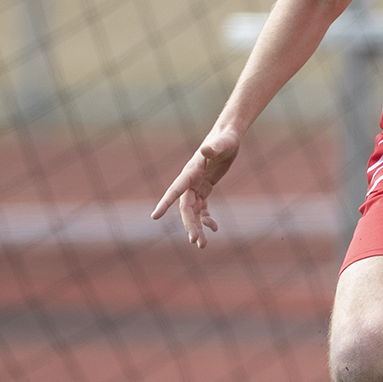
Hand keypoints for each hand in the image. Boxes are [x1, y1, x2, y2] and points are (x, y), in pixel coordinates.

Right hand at [150, 127, 240, 247]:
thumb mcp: (223, 144)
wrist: (228, 136)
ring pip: (193, 212)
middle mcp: (190, 181)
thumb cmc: (225, 139)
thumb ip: (214, 147)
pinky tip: (214, 228)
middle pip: (186, 207)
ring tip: (202, 245)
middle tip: (196, 241)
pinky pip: (202, 208)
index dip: (165, 203)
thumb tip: (206, 149)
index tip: (154, 216)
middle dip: (190, 225)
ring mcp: (197, 186)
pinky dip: (206, 219)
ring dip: (196, 227)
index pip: (176, 189)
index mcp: (191, 172)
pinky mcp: (205, 188)